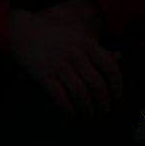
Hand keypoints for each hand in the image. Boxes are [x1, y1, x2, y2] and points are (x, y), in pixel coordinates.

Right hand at [8, 0, 121, 116]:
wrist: (25, 31)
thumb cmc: (56, 36)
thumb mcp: (80, 38)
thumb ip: (98, 49)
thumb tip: (119, 58)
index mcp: (88, 45)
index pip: (111, 68)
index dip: (117, 86)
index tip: (116, 97)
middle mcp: (76, 55)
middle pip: (97, 85)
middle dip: (104, 102)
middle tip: (104, 111)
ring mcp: (60, 65)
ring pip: (81, 94)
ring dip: (87, 109)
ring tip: (89, 114)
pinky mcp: (45, 75)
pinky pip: (61, 97)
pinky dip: (69, 109)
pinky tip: (72, 114)